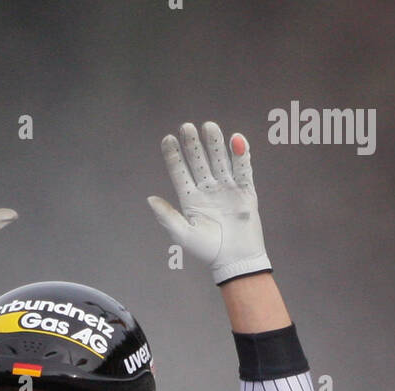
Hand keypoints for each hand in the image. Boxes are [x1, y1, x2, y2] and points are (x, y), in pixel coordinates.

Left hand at [148, 121, 270, 284]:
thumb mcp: (183, 235)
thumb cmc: (208, 251)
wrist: (236, 261)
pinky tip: (236, 140)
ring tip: (209, 126)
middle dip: (193, 145)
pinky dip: (241, 155)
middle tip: (187, 127)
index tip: (168, 139)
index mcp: (190, 199)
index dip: (174, 156)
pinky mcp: (245, 191)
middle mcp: (207, 190)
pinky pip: (243, 169)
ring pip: (219, 160)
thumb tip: (149, 199)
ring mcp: (227, 188)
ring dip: (214, 144)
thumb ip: (167, 216)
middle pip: (199, 161)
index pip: (179, 172)